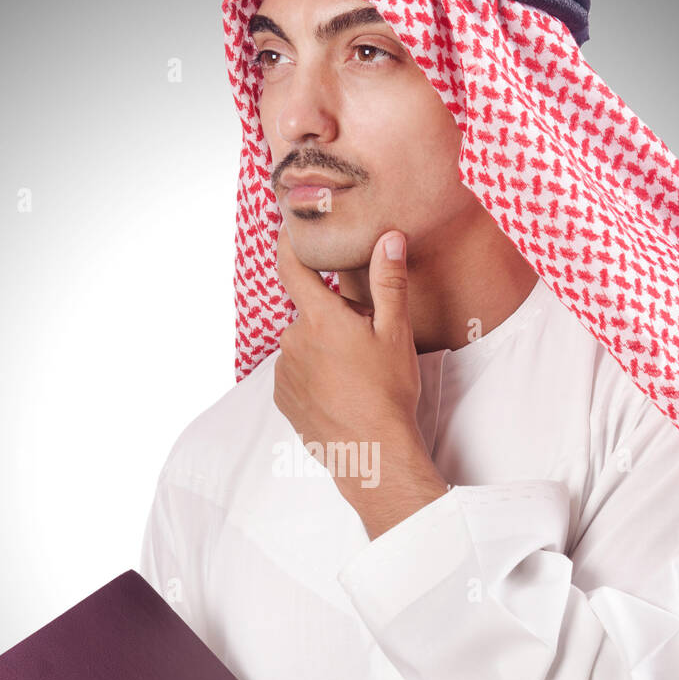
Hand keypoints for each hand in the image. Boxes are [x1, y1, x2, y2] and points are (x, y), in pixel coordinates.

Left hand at [273, 224, 448, 536]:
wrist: (370, 451)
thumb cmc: (387, 392)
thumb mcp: (395, 333)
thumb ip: (389, 282)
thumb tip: (389, 238)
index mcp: (319, 318)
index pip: (293, 268)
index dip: (289, 244)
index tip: (288, 228)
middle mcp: (293, 340)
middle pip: (312, 312)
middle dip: (335, 318)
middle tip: (367, 342)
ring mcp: (284, 370)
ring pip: (305, 344)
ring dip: (324, 349)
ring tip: (356, 375)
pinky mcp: (282, 397)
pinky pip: (297, 372)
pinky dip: (314, 375)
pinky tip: (340, 392)